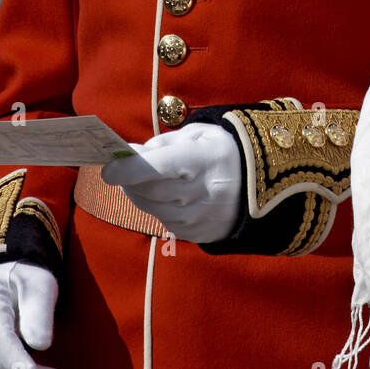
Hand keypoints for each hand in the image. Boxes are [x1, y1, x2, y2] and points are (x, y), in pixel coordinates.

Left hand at [101, 123, 241, 242]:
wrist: (262, 184)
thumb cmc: (224, 151)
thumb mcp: (200, 135)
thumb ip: (163, 144)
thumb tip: (131, 154)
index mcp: (203, 160)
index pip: (157, 167)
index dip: (128, 169)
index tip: (107, 169)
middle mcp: (201, 191)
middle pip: (149, 190)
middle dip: (128, 182)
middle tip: (117, 171)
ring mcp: (200, 216)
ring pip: (153, 208)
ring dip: (139, 195)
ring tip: (136, 181)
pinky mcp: (199, 233)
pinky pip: (165, 222)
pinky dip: (157, 208)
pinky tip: (163, 196)